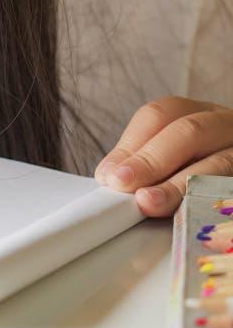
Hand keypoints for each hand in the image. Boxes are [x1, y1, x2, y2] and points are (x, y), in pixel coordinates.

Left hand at [94, 96, 232, 216]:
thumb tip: (108, 177)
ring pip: (217, 163)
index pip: (161, 115)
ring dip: (176, 186)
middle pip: (189, 132)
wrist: (231, 183)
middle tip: (122, 184)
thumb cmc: (195, 171)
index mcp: (195, 114)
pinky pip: (228, 191)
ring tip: (148, 202)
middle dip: (150, 160)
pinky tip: (185, 213)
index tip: (108, 175)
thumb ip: (140, 162)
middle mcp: (222, 127)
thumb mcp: (167, 157)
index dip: (131, 144)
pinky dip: (205, 201)